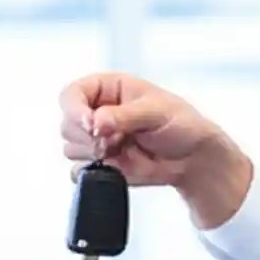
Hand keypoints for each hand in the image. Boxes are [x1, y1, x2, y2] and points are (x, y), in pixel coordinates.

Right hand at [58, 72, 253, 228]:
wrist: (192, 158)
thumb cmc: (180, 124)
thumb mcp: (155, 111)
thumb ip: (123, 115)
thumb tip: (96, 122)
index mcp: (107, 89)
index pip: (72, 94)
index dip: (75, 109)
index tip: (91, 125)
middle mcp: (97, 112)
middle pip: (67, 123)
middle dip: (86, 135)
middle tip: (113, 140)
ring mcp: (97, 140)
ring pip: (70, 147)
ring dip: (92, 152)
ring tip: (122, 148)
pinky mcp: (101, 164)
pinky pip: (79, 170)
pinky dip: (93, 170)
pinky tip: (116, 165)